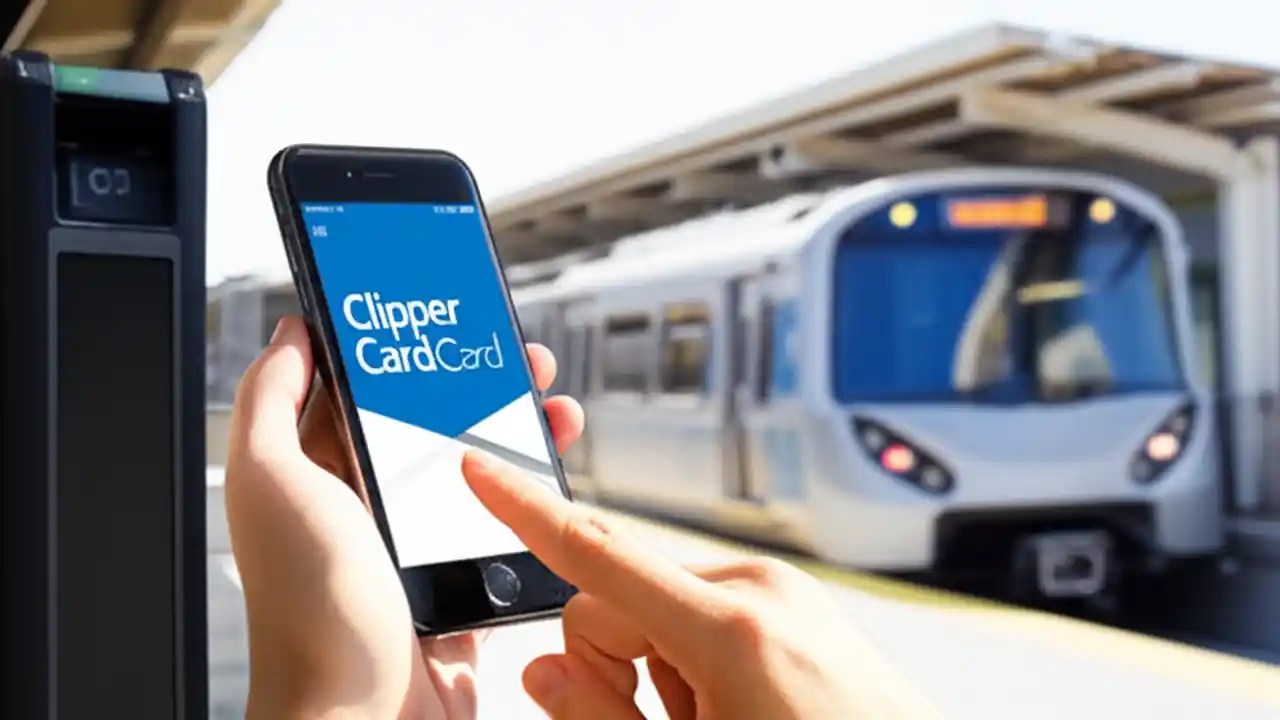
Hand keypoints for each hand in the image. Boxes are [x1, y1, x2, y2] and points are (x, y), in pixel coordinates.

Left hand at [224, 315, 583, 718]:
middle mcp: (364, 512)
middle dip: (477, 390)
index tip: (444, 322)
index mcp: (317, 479)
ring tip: (554, 415)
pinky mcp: (459, 591)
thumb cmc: (312, 610)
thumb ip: (270, 401)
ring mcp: (414, 553)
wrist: (366, 719)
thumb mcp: (272, 482)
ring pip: (475, 476)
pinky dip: (533, 506)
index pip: (362, 395)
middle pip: (430, 429)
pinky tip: (554, 486)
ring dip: (517, 440)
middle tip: (518, 363)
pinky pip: (503, 534)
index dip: (404, 355)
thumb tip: (290, 333)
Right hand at [461, 454, 940, 719]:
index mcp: (730, 629)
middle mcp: (759, 591)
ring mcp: (786, 595)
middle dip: (611, 663)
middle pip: (618, 593)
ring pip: (660, 607)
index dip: (524, 509)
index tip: (479, 468)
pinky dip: (695, 659)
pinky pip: (708, 613)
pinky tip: (735, 711)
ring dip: (658, 670)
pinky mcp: (799, 608)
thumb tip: (541, 673)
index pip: (596, 552)